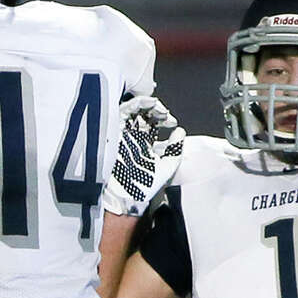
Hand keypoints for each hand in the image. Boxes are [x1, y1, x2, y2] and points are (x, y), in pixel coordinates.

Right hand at [102, 93, 185, 216]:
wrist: (129, 194)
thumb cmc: (146, 186)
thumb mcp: (168, 166)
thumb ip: (175, 149)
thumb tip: (180, 131)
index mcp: (145, 145)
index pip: (154, 124)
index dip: (164, 118)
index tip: (173, 123)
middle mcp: (134, 137)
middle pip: (144, 115)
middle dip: (156, 111)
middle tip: (165, 114)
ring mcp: (125, 134)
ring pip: (135, 111)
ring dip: (148, 106)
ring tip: (159, 109)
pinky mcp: (117, 131)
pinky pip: (124, 112)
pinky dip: (137, 104)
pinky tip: (150, 103)